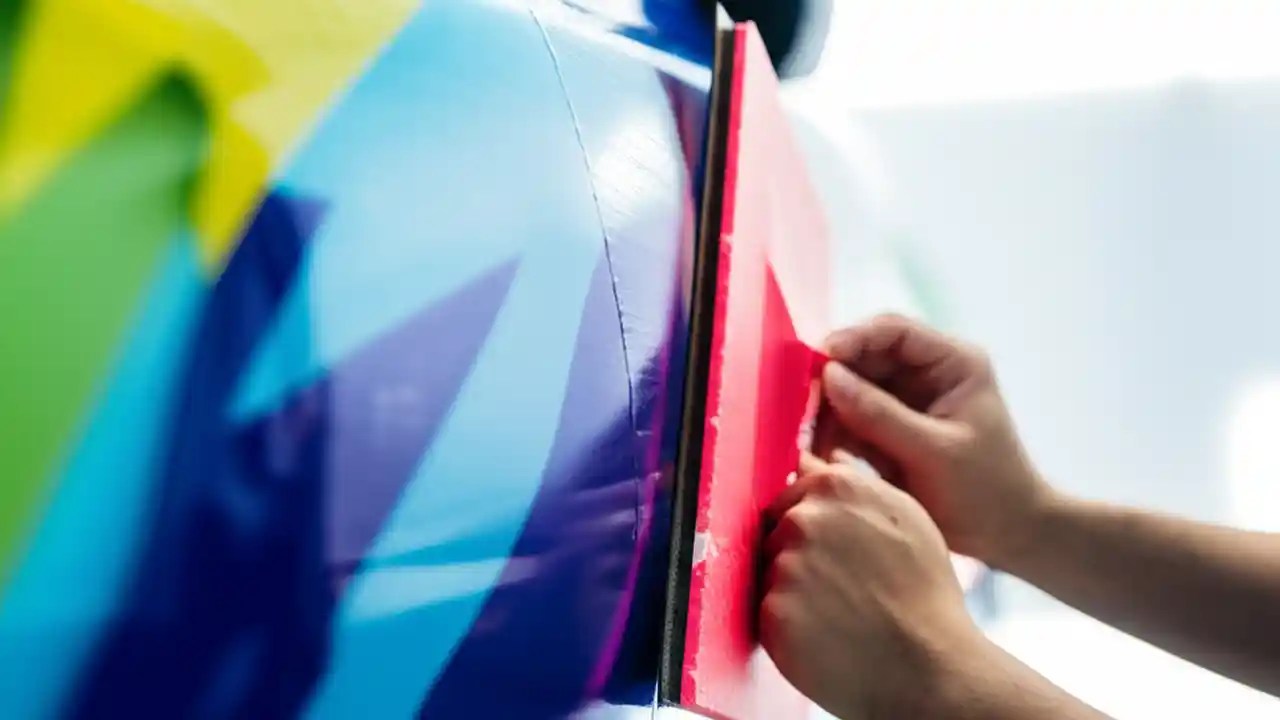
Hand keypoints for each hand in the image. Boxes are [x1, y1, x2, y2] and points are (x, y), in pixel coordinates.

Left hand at [760, 454, 985, 718]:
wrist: (930, 667)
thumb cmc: (925, 594)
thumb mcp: (907, 518)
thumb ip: (856, 482)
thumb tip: (817, 460)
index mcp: (837, 487)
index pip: (793, 494)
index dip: (811, 526)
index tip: (833, 552)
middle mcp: (805, 519)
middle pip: (777, 531)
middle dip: (798, 556)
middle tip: (840, 587)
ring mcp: (786, 565)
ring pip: (770, 571)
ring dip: (793, 590)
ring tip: (838, 612)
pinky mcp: (773, 611)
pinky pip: (766, 611)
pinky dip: (789, 625)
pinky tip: (825, 634)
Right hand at [815, 314, 1052, 568]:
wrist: (1006, 536)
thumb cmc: (985, 490)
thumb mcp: (933, 451)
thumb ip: (879, 414)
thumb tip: (828, 377)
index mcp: (952, 363)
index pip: (894, 331)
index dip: (853, 339)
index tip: (818, 361)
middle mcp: (926, 374)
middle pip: (865, 358)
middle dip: (833, 381)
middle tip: (801, 407)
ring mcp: (906, 402)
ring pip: (851, 390)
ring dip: (827, 412)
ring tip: (809, 439)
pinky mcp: (890, 431)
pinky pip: (851, 420)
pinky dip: (833, 434)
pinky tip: (818, 454)